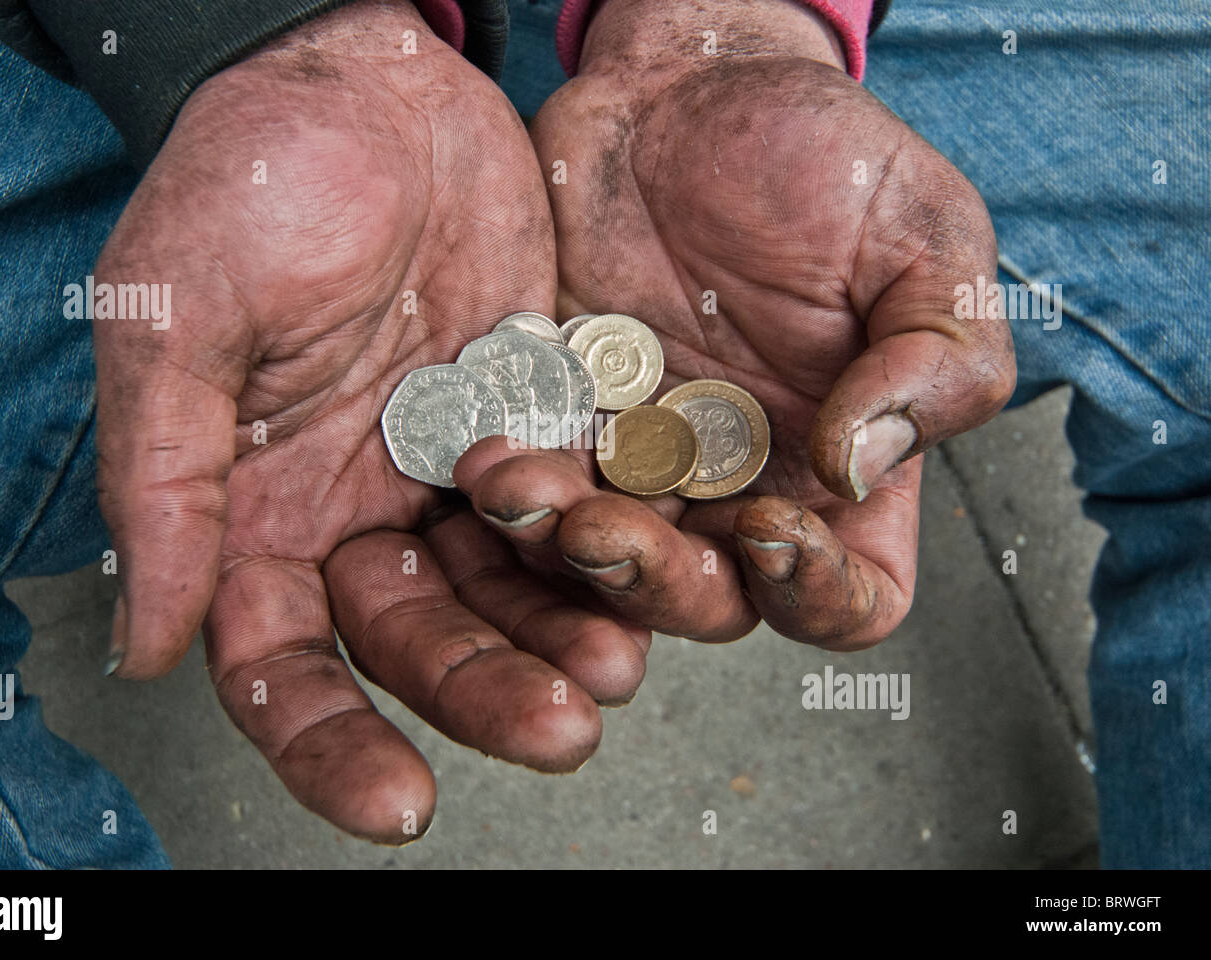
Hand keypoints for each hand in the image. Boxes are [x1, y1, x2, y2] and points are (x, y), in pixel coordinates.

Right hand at [93, 0, 648, 843]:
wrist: (370, 84)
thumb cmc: (247, 186)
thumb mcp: (175, 326)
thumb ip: (165, 488)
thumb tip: (148, 647)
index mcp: (255, 513)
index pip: (284, 666)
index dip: (330, 744)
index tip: (398, 803)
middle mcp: (354, 513)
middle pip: (416, 643)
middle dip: (483, 693)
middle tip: (563, 727)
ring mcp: (448, 471)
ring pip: (506, 592)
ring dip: (559, 638)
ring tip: (620, 665)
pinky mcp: (532, 421)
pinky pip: (573, 508)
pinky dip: (607, 550)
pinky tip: (652, 581)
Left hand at [458, 0, 1014, 650]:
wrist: (686, 90)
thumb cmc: (823, 158)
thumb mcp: (923, 239)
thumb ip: (933, 358)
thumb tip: (860, 467)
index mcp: (844, 463)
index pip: (852, 594)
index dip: (819, 596)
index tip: (772, 528)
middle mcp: (740, 483)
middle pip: (706, 600)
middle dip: (651, 585)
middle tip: (601, 528)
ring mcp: (641, 458)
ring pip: (597, 562)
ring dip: (554, 550)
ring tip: (514, 486)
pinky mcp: (559, 415)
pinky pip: (527, 485)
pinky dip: (502, 493)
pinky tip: (481, 453)